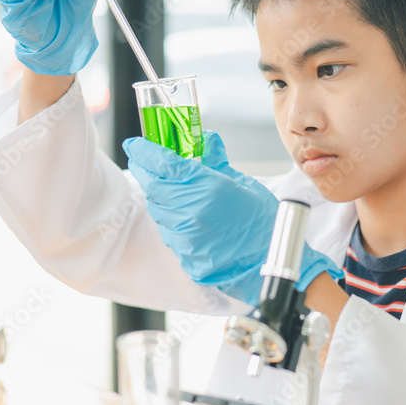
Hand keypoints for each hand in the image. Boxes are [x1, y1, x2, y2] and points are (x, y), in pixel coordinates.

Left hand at [123, 132, 342, 305]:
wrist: (271, 263)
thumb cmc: (263, 222)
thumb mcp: (243, 184)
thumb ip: (217, 162)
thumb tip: (206, 141)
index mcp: (206, 187)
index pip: (163, 164)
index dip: (144, 152)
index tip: (134, 144)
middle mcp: (189, 211)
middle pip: (153, 186)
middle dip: (146, 172)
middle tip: (146, 162)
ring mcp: (185, 236)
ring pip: (157, 209)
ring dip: (159, 196)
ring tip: (170, 189)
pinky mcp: (184, 255)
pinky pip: (168, 231)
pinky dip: (170, 219)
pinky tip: (183, 214)